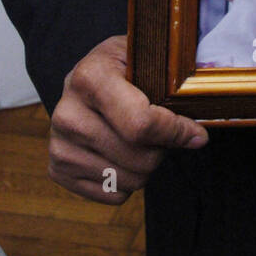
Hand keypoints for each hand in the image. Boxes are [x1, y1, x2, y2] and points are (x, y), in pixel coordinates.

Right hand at [48, 34, 208, 204]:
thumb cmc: (127, 66)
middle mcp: (67, 113)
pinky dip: (128, 181)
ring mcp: (59, 145)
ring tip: (141, 139)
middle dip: (162, 149)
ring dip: (147, 165)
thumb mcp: (149, 60)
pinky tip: (123, 153)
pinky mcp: (58, 170)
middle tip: (162, 131)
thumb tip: (197, 138)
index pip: (140, 123)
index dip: (175, 132)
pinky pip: (112, 195)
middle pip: (137, 158)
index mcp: (89, 77)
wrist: (90, 75)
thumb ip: (175, 92)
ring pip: (128, 180)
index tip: (195, 132)